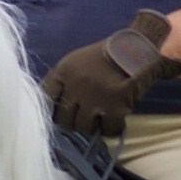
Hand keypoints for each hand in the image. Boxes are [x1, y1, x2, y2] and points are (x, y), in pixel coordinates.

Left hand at [39, 9, 175, 137]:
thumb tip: (46, 107)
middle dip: (71, 121)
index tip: (58, 112)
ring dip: (91, 126)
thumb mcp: (75, 62)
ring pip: (83, 128)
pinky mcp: (115, 108)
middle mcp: (76, 86)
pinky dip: (110, 129)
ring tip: (98, 117)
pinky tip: (113, 121)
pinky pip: (107, 131)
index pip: (44, 99)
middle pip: (63, 119)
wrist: (136, 49)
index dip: (49, 109)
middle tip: (82, 117)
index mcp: (64, 72)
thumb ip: (60, 82)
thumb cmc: (104, 56)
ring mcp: (95, 99)